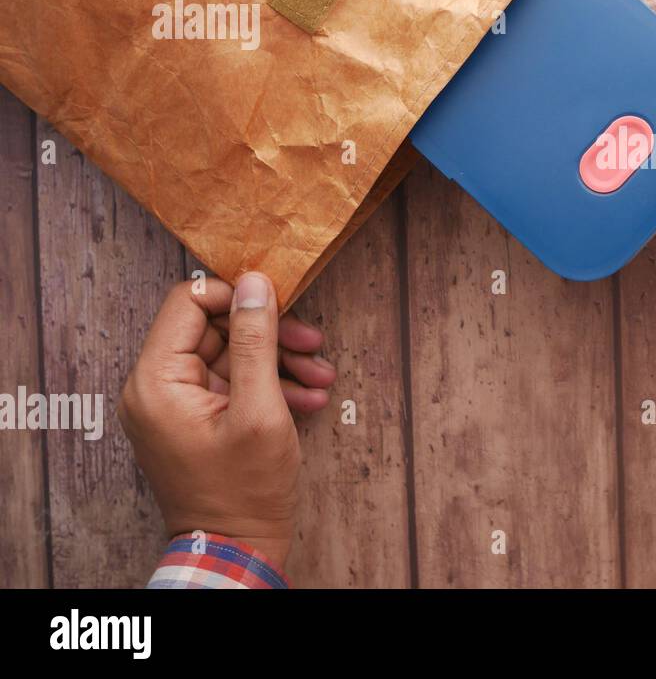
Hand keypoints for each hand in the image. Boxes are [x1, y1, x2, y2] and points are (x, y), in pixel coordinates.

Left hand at [118, 272, 333, 567]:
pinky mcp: (194, 419)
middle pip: (214, 327)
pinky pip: (231, 382)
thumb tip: (255, 284)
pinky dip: (269, 384)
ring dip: (278, 359)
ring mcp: (174, 405)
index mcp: (156, 381)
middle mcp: (155, 388)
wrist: (236, 551)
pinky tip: (307, 398)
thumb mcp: (259, 409)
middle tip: (313, 344)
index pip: (188, 302)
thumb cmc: (244, 491)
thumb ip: (256, 341)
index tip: (281, 305)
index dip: (237, 296)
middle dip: (269, 334)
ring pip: (230, 354)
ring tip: (321, 377)